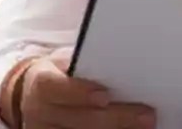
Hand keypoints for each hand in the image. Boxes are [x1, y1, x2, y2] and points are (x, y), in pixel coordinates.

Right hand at [15, 48, 155, 128]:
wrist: (34, 96)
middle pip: (78, 119)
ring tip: (145, 126)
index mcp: (41, 83)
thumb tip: (123, 58)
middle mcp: (40, 111)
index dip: (79, 92)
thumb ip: (86, 63)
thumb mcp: (65, 62)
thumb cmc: (60, 74)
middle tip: (147, 116)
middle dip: (115, 117)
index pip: (53, 87)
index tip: (105, 95)